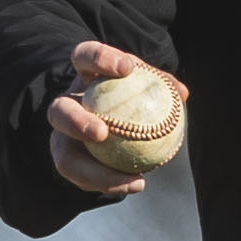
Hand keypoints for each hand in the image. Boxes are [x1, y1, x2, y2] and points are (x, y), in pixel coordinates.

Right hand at [45, 41, 182, 197]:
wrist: (114, 120)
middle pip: (58, 110)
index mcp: (84, 75)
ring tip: (130, 179)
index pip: (84, 56)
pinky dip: (110, 183)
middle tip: (102, 133)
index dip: (101, 58)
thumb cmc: (136, 93)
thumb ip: (163, 85)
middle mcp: (66, 105)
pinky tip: (138, 183)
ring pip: (64, 156)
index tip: (128, 68)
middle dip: (76, 121)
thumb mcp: (149, 83)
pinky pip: (84, 178)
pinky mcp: (67, 161)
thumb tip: (182, 94)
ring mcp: (62, 137)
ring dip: (94, 171)